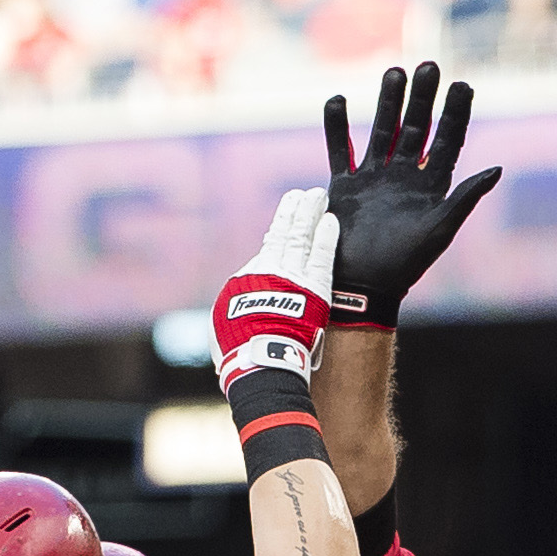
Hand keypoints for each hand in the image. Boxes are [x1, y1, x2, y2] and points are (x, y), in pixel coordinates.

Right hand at [213, 187, 337, 392]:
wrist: (261, 360)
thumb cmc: (239, 349)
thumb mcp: (225, 321)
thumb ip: (239, 304)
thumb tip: (242, 303)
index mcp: (249, 278)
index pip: (269, 248)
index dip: (279, 230)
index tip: (288, 217)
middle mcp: (270, 270)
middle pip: (285, 234)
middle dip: (296, 211)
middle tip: (306, 195)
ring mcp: (293, 277)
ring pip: (302, 237)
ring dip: (310, 214)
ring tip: (319, 196)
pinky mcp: (315, 288)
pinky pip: (321, 256)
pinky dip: (325, 237)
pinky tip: (331, 220)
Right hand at [323, 62, 500, 327]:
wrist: (363, 284)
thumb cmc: (406, 262)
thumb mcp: (441, 229)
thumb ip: (465, 197)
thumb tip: (497, 169)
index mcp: (431, 186)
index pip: (447, 141)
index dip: (455, 113)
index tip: (462, 84)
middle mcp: (404, 176)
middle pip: (415, 128)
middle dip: (422, 98)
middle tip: (429, 65)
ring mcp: (373, 178)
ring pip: (381, 130)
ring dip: (387, 102)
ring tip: (394, 72)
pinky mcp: (345, 185)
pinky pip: (339, 149)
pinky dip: (336, 126)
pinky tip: (338, 99)